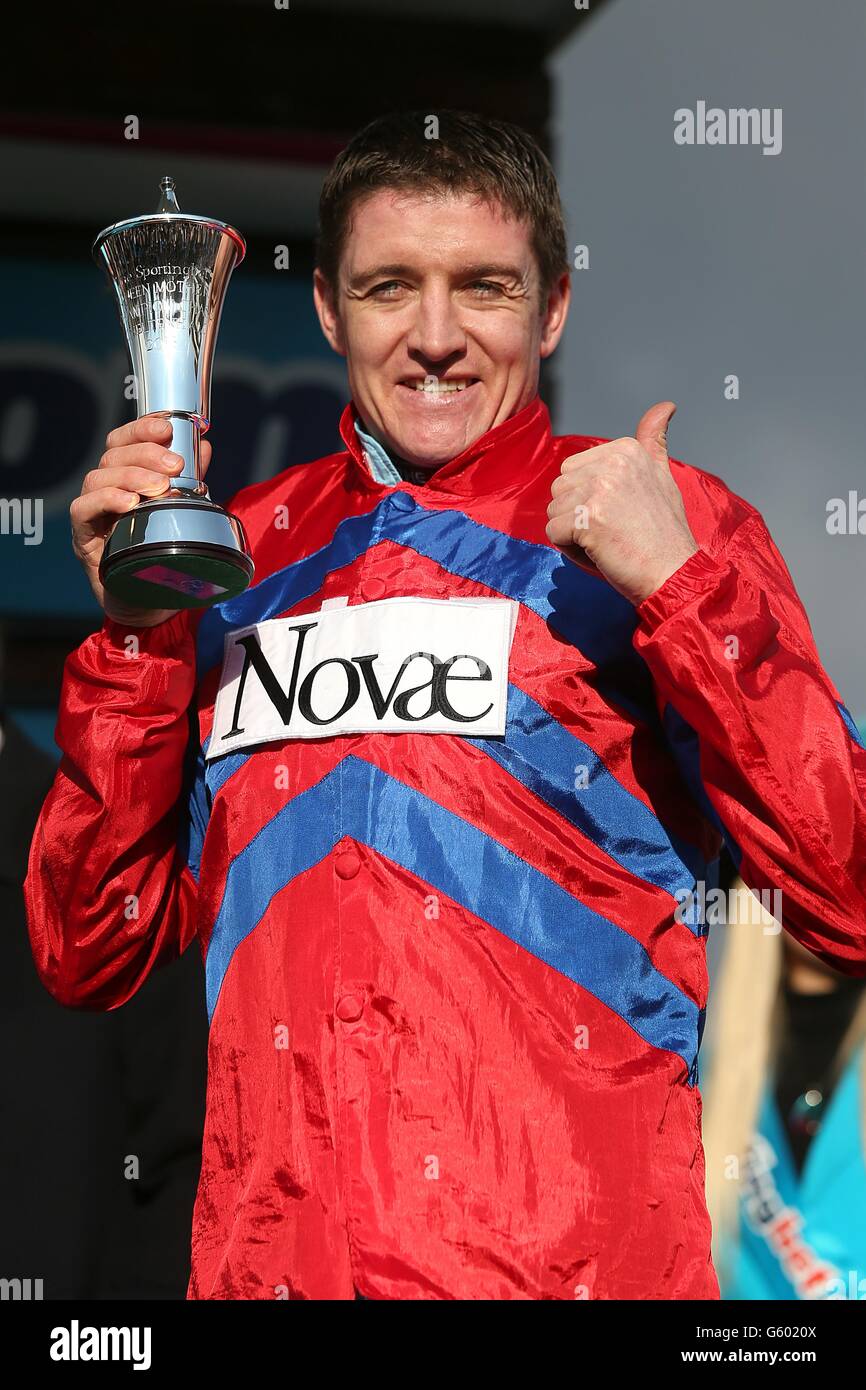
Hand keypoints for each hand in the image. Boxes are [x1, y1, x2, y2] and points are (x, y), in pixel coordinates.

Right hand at [70, 416, 212, 626]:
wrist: (151, 604)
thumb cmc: (163, 556)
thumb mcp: (182, 512)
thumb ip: (189, 479)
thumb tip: (204, 446)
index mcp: (125, 479)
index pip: (124, 442)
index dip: (141, 428)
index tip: (167, 427)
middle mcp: (104, 491)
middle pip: (112, 456)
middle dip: (145, 454)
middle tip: (175, 465)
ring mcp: (92, 514)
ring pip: (97, 478)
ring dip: (130, 476)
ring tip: (159, 488)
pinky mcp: (83, 538)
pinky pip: (83, 510)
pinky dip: (106, 500)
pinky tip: (129, 503)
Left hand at [545, 401, 698, 605]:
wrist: (673, 571)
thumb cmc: (664, 533)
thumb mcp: (662, 476)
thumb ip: (654, 441)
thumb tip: (665, 406)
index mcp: (626, 449)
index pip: (574, 470)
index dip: (590, 498)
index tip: (622, 512)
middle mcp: (613, 463)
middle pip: (560, 488)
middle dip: (576, 514)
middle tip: (613, 529)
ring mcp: (599, 489)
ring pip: (554, 511)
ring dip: (572, 533)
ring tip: (607, 540)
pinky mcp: (586, 518)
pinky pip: (553, 533)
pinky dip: (570, 550)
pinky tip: (601, 552)